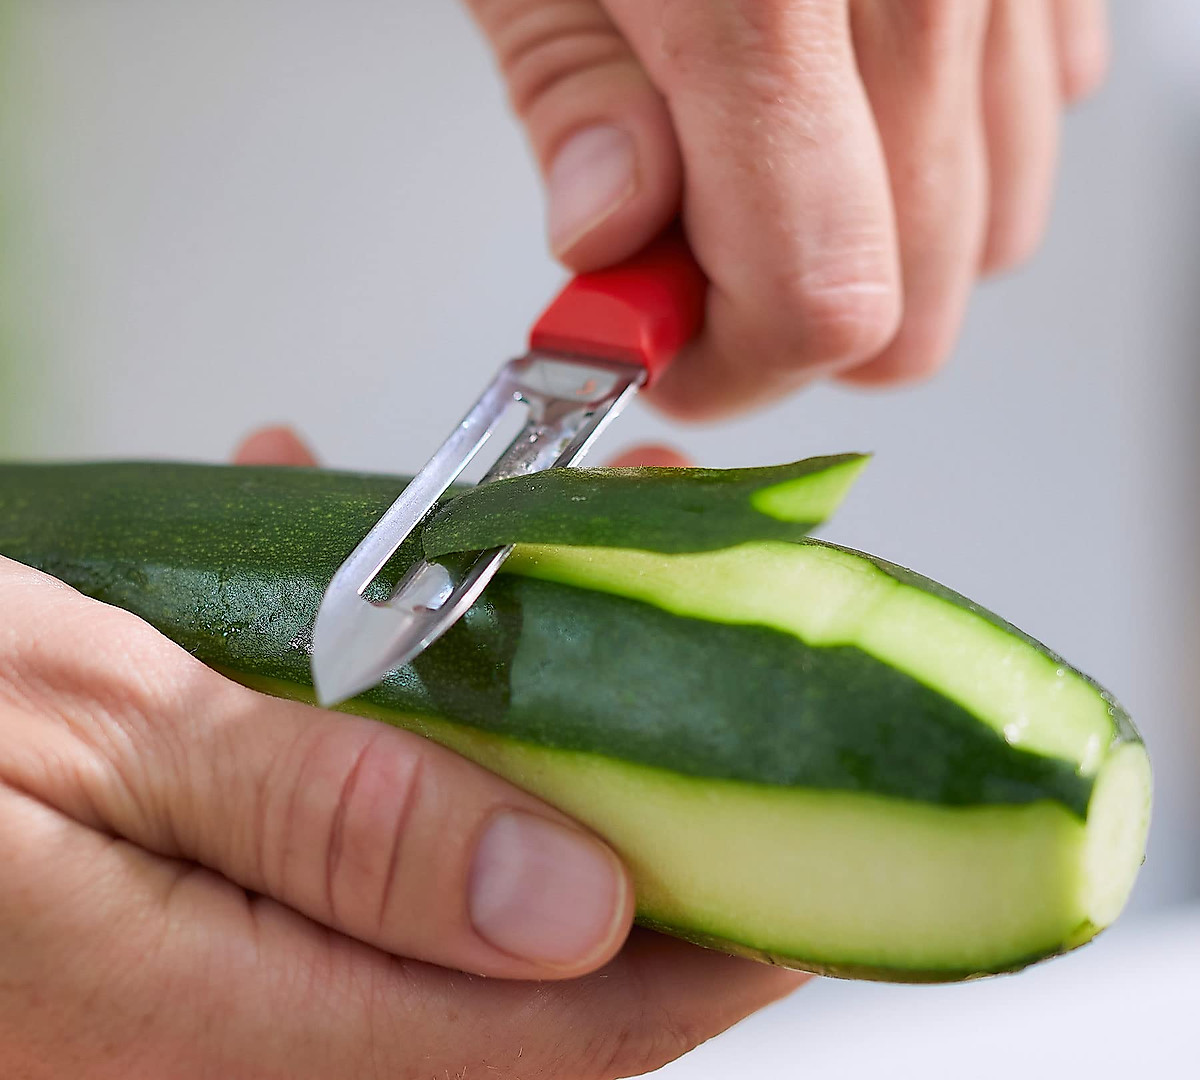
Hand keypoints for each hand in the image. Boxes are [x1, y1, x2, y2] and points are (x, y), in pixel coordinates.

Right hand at [0, 427, 800, 1078]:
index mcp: (216, 1015)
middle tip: (704, 665)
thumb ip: (325, 824)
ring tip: (560, 581)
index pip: (548, 1034)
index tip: (813, 865)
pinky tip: (361, 592)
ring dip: (511, 729)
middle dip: (630, 796)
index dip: (707, 954)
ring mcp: (214, 964)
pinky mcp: (192, 902)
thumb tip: (562, 901)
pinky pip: (344, 824)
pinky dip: (388, 719)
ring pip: (441, 866)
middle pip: (520, 955)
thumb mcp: (82, 728)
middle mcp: (234, 1024)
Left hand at [365, 0, 1106, 415]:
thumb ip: (560, 78)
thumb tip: (611, 244)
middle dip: (781, 327)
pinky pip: (1030, 108)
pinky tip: (835, 93)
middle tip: (671, 276)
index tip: (646, 353)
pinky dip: (929, 150)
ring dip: (859, 245)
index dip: (729, 368)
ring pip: (990, 226)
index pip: (820, 296)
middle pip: (920, 296)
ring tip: (740, 176)